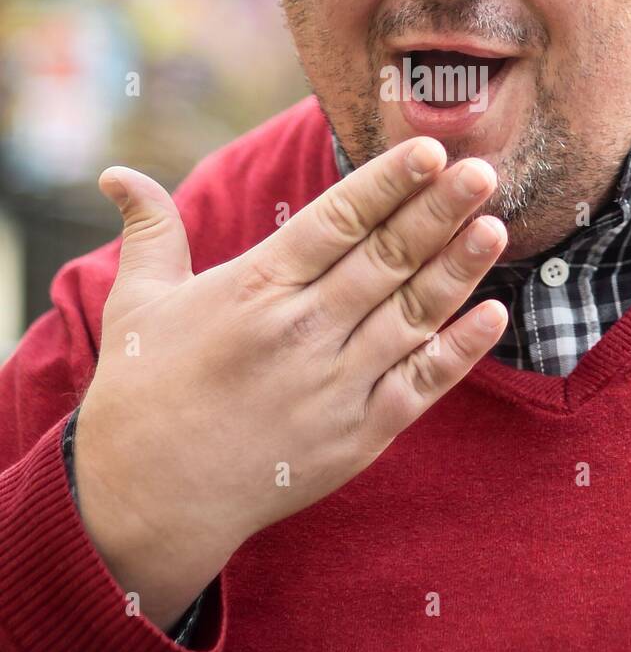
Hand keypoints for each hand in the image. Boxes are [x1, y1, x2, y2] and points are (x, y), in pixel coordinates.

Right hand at [73, 137, 506, 629]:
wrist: (146, 501)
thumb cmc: (142, 390)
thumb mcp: (138, 301)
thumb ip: (150, 230)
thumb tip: (115, 171)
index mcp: (255, 289)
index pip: (337, 221)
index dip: (387, 183)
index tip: (431, 150)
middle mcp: (302, 331)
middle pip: (385, 259)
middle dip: (438, 211)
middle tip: (482, 171)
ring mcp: (335, 386)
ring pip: (412, 315)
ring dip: (458, 270)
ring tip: (494, 225)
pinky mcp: (357, 436)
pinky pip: (421, 384)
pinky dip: (460, 350)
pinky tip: (495, 313)